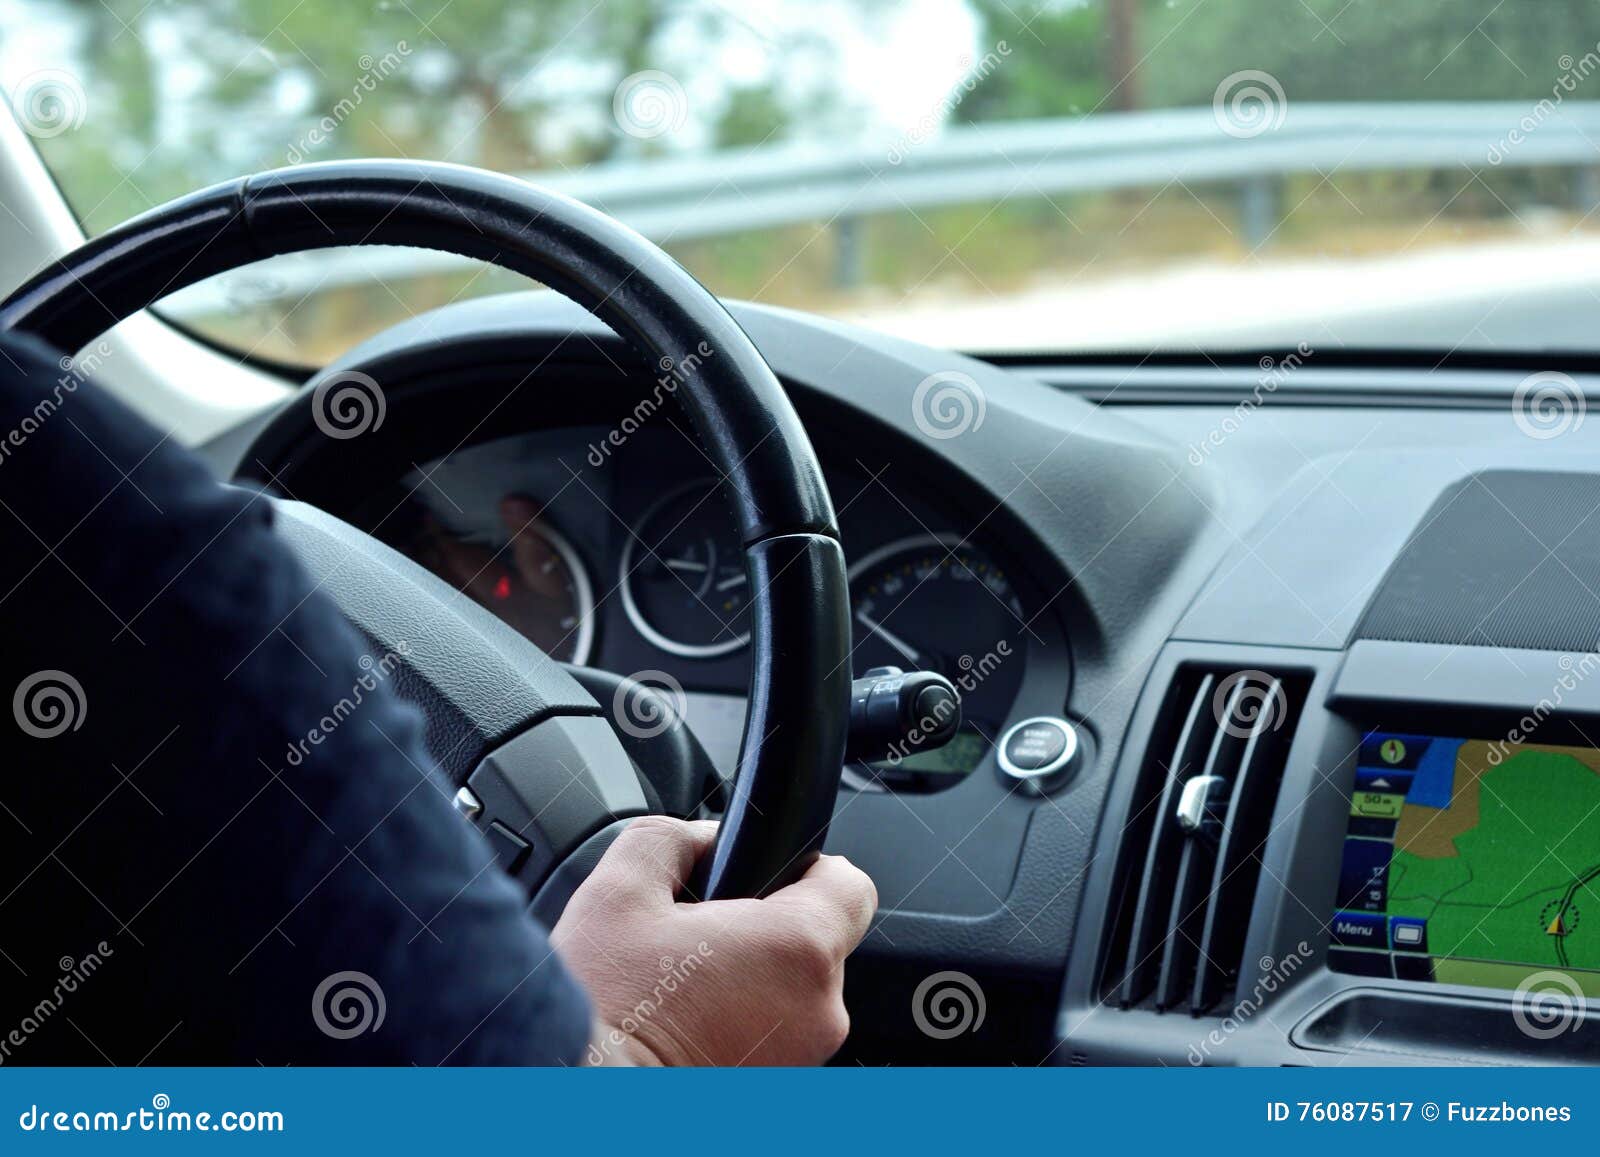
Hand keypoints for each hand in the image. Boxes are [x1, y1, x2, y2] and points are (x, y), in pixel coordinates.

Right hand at [550, 817, 876, 1065]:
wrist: (575, 1095)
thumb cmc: (603, 1009)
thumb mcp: (620, 888)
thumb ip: (675, 838)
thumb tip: (703, 840)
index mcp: (797, 949)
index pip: (852, 886)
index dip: (810, 870)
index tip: (768, 877)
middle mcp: (818, 1013)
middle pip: (819, 944)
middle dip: (767, 930)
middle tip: (701, 937)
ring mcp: (803, 1063)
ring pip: (795, 996)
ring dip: (755, 982)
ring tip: (687, 987)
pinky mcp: (779, 1094)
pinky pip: (775, 1039)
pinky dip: (744, 1027)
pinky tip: (690, 1024)